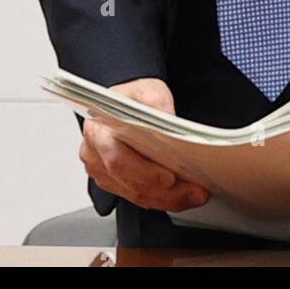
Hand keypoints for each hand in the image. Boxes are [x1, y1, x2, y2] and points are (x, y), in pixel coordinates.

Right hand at [79, 77, 209, 212]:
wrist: (127, 104)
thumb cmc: (132, 98)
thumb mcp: (147, 89)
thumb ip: (155, 101)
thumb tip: (168, 117)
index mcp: (98, 131)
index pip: (118, 160)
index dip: (145, 173)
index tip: (171, 178)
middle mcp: (94, 155)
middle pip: (130, 184)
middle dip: (166, 192)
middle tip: (194, 191)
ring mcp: (102, 172)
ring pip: (136, 195)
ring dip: (168, 199)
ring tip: (194, 194)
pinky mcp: (114, 183)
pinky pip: (138, 197)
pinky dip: (162, 198)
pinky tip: (180, 194)